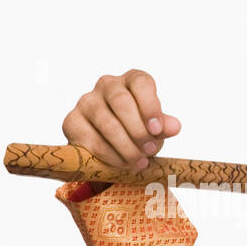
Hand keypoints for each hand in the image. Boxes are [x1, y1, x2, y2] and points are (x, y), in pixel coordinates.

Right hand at [62, 69, 180, 170]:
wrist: (113, 148)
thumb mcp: (156, 129)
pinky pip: (93, 141)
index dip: (150, 107)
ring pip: (107, 123)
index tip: (157, 130)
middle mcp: (107, 85)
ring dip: (127, 147)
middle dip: (139, 131)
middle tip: (150, 150)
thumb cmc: (139, 131)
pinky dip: (112, 157)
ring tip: (139, 161)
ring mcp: (86, 101)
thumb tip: (175, 126)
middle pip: (122, 102)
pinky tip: (124, 164)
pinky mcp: (72, 121)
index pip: (141, 83)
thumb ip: (164, 126)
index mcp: (131, 81)